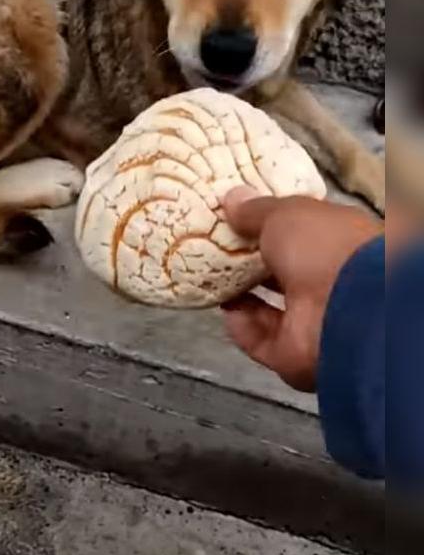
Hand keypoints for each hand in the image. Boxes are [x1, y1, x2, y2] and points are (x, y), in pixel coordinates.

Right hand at [220, 187, 382, 390]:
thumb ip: (256, 210)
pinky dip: (240, 325)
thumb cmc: (324, 248)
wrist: (343, 311)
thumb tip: (231, 199)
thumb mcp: (286, 214)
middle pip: (282, 275)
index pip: (304, 236)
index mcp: (338, 244)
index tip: (239, 220)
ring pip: (268, 310)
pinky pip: (258, 339)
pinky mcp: (292, 354)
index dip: (272, 228)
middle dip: (248, 263)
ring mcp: (312, 322)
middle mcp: (329, 284)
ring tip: (212, 278)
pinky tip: (225, 308)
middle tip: (215, 250)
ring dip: (239, 296)